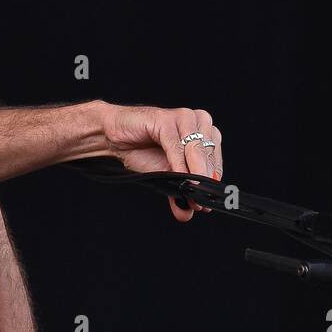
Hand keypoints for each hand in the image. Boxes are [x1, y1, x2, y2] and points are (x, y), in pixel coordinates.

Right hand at [101, 103, 222, 222]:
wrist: (116, 138)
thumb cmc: (142, 151)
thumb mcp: (165, 176)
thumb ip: (179, 192)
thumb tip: (188, 213)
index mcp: (205, 133)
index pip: (215, 161)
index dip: (211, 184)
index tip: (205, 203)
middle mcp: (199, 121)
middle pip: (208, 156)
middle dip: (204, 181)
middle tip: (197, 203)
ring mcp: (184, 118)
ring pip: (196, 149)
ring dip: (195, 174)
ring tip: (192, 194)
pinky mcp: (166, 119)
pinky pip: (176, 145)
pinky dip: (178, 164)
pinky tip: (178, 178)